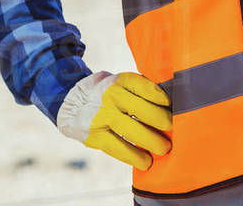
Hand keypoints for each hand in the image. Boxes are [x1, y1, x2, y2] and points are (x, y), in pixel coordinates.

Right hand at [57, 71, 172, 169]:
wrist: (70, 106)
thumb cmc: (107, 96)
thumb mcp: (118, 84)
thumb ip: (139, 90)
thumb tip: (169, 107)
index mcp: (119, 81)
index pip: (141, 85)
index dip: (158, 95)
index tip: (170, 105)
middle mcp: (109, 95)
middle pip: (139, 108)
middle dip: (160, 120)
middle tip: (172, 129)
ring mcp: (100, 116)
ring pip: (129, 128)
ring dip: (150, 140)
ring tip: (163, 148)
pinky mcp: (93, 136)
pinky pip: (116, 147)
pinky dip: (133, 156)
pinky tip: (145, 161)